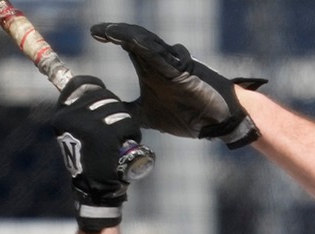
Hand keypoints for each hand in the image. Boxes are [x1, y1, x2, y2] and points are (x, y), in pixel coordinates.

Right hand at [51, 75, 147, 232]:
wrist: (93, 191)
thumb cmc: (89, 163)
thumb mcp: (76, 135)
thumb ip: (81, 115)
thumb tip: (94, 91)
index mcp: (61, 116)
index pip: (77, 84)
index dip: (93, 85)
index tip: (101, 90)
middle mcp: (71, 116)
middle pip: (103, 95)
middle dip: (115, 107)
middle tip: (118, 125)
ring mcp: (89, 123)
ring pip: (118, 108)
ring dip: (126, 120)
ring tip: (123, 137)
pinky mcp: (106, 133)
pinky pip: (127, 122)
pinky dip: (133, 131)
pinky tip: (130, 141)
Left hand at [90, 22, 266, 147]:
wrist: (219, 120)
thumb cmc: (190, 115)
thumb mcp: (149, 116)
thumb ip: (130, 112)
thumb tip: (110, 117)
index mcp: (152, 69)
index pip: (129, 46)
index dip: (112, 37)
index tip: (95, 37)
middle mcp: (160, 61)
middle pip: (134, 39)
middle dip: (114, 32)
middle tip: (96, 31)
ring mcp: (170, 63)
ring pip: (144, 42)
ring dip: (125, 35)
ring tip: (107, 32)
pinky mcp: (179, 69)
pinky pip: (158, 54)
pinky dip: (142, 45)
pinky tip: (129, 40)